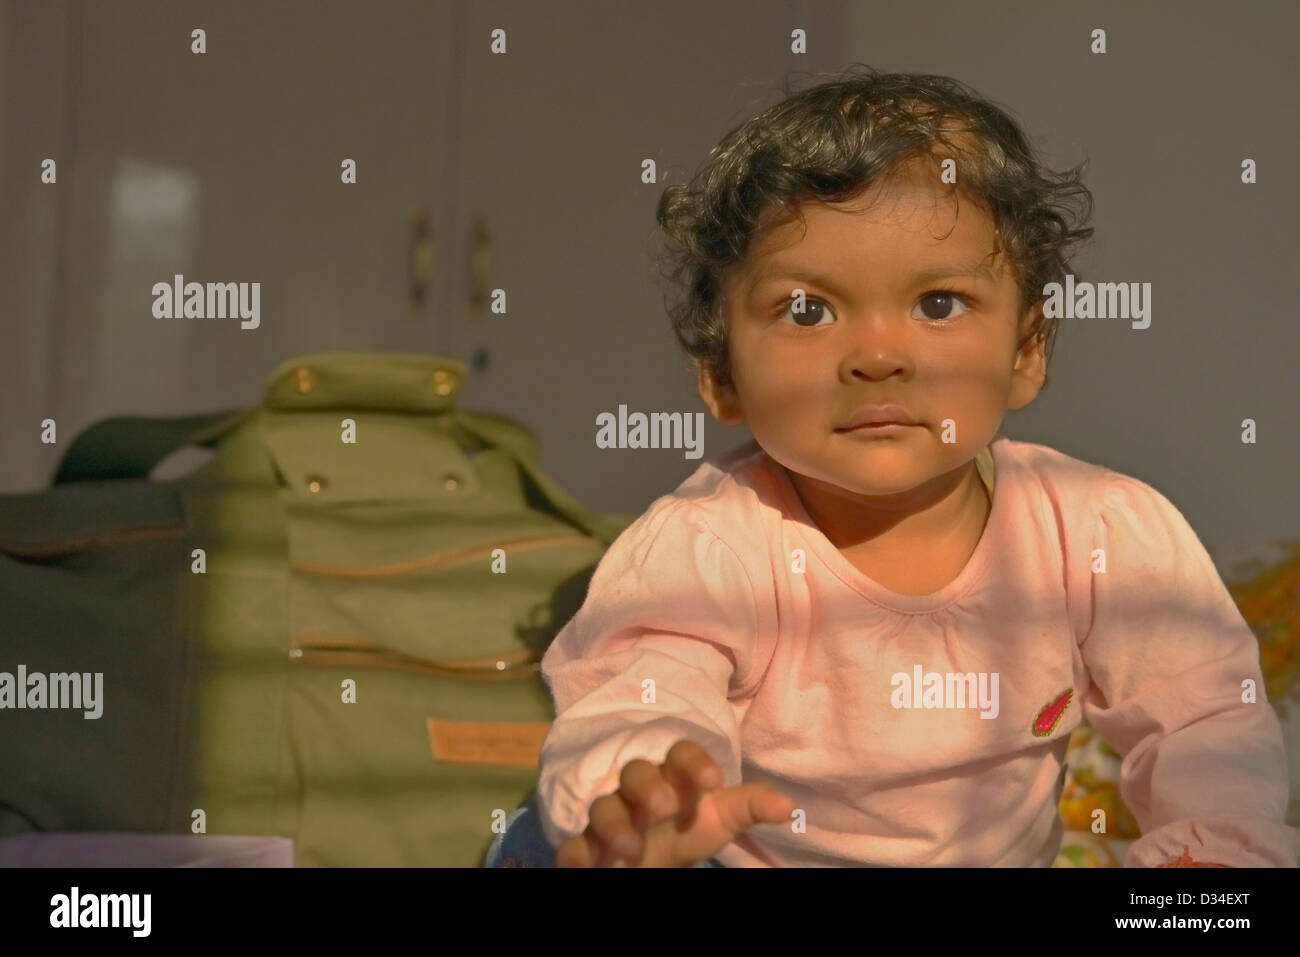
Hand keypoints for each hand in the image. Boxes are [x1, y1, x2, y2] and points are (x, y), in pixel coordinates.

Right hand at [556, 738, 794, 867]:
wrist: (649, 850)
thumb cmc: (686, 825)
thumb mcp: (719, 818)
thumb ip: (748, 806)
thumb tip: (787, 807)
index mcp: (672, 774)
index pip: (681, 755)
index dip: (695, 764)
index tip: (714, 782)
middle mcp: (637, 788)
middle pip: (636, 773)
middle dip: (647, 786)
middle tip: (663, 807)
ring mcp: (610, 814)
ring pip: (603, 808)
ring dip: (613, 824)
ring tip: (630, 848)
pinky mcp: (586, 844)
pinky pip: (574, 844)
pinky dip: (576, 854)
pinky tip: (583, 864)